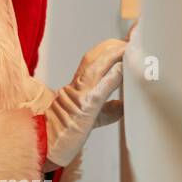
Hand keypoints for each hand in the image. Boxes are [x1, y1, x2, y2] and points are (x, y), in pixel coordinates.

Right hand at [42, 37, 126, 170]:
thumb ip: (107, 108)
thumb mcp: (92, 117)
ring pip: (97, 65)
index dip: (111, 47)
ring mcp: (81, 94)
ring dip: (115, 54)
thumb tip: (122, 104)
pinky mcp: (86, 106)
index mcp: (78, 85)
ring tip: (131, 46)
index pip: (95, 58)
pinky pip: (100, 87)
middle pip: (95, 55)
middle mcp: (78, 84)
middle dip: (115, 44)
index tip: (129, 39)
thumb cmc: (67, 132)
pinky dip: (112, 76)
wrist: (47, 144)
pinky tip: (123, 68)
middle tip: (134, 37)